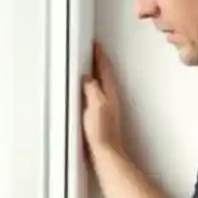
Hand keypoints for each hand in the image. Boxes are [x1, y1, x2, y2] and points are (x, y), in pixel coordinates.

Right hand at [81, 42, 124, 158]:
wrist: (106, 153)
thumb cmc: (102, 132)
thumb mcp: (95, 105)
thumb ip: (92, 88)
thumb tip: (87, 77)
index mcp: (110, 93)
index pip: (105, 69)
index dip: (100, 56)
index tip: (95, 45)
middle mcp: (111, 98)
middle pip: (105, 74)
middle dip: (98, 62)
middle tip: (91, 51)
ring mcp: (107, 107)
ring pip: (101, 84)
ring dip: (95, 74)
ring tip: (87, 66)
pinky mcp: (102, 116)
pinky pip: (96, 95)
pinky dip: (91, 87)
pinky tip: (86, 91)